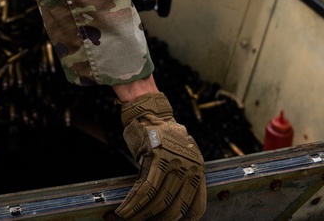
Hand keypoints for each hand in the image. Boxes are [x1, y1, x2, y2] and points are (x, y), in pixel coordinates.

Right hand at [116, 92, 205, 220]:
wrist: (150, 113)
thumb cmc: (163, 138)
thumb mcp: (182, 158)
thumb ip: (183, 179)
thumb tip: (171, 207)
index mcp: (199, 170)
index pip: (196, 207)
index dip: (180, 219)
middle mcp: (190, 167)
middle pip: (174, 207)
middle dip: (158, 219)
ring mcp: (173, 162)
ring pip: (157, 200)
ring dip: (141, 214)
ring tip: (129, 219)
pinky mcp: (155, 158)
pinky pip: (143, 189)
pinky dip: (133, 204)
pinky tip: (124, 210)